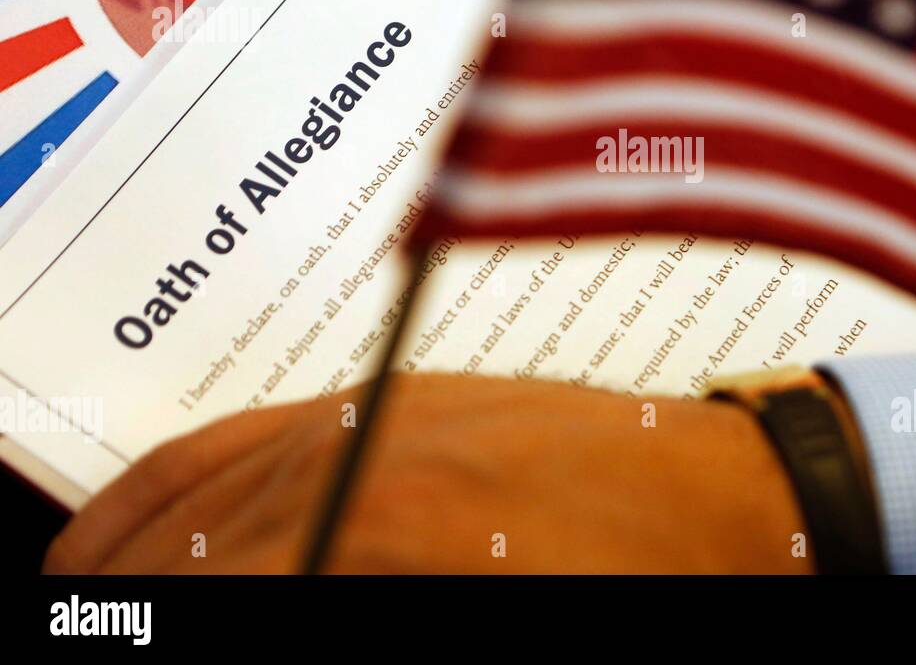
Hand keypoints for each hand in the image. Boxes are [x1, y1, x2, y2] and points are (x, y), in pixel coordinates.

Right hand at [44, 373, 812, 573]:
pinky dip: (181, 477)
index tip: (124, 619)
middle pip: (196, 534)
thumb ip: (363, 583)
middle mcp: (367, 446)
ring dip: (133, 537)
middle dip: (139, 578)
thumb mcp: (504, 604)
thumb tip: (292, 582)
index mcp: (392, 525)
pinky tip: (152, 512)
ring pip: (205, 476)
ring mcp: (380, 406)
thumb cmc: (645, 580)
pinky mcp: (400, 392)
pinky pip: (255, 428)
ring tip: (86, 577)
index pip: (228, 577)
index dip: (161, 605)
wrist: (732, 496)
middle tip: (92, 605)